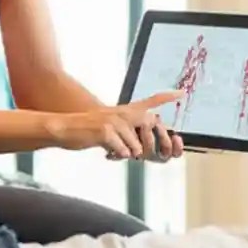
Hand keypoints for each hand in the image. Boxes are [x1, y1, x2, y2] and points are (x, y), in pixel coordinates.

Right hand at [48, 92, 185, 160]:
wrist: (65, 129)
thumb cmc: (88, 131)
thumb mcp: (110, 126)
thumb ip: (127, 133)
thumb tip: (142, 150)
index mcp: (126, 111)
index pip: (151, 101)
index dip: (167, 96)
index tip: (183, 92)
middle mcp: (123, 113)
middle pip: (149, 134)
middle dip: (144, 148)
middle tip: (125, 149)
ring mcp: (116, 121)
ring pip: (136, 148)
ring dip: (125, 153)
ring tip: (110, 148)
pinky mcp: (107, 132)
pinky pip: (123, 152)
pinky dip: (115, 155)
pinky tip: (105, 150)